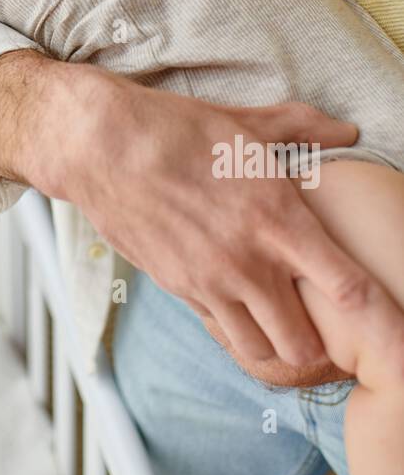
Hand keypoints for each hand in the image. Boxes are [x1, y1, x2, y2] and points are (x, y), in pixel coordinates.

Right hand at [0, 52, 403, 372]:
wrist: (99, 146)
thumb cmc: (174, 129)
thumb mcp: (244, 123)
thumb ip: (302, 129)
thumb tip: (346, 132)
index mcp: (279, 218)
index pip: (349, 290)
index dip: (380, 324)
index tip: (389, 334)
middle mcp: (249, 261)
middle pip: (305, 346)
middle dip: (321, 347)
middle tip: (327, 330)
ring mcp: (210, 282)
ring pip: (261, 351)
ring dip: (276, 345)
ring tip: (283, 324)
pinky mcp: (178, 289)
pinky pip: (221, 332)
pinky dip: (237, 329)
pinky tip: (239, 304)